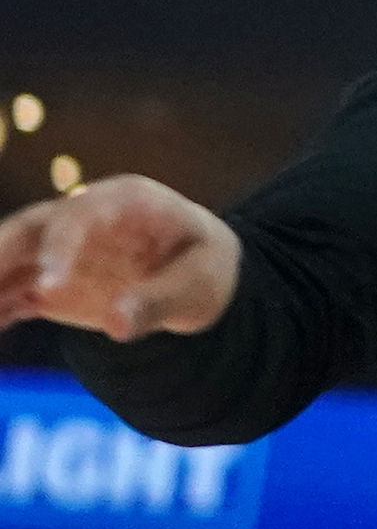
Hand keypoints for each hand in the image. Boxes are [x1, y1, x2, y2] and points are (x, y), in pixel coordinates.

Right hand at [0, 177, 240, 340]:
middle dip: (0, 257)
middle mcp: (82, 218)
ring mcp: (60, 249)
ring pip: (10, 262)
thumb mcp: (199, 284)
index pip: (81, 215)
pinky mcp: (48, 282)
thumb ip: (159, 301)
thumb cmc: (203, 268)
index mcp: (126, 201)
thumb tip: (118, 326)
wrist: (193, 276)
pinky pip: (12, 294)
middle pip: (28, 232)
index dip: (60, 247)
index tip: (51, 288)